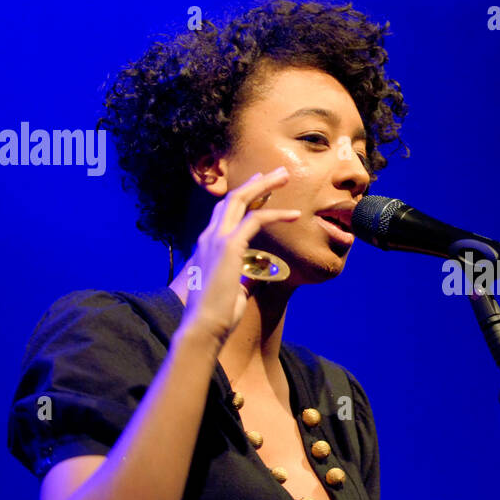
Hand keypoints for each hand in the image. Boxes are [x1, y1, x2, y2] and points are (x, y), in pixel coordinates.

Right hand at [180, 168, 299, 343]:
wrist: (203, 326)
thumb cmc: (218, 315)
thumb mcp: (234, 290)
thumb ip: (246, 276)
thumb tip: (261, 274)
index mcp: (206, 245)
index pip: (225, 211)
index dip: (244, 196)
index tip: (261, 186)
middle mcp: (208, 237)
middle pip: (232, 198)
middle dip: (255, 182)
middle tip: (277, 172)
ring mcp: (216, 239)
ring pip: (241, 199)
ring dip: (264, 185)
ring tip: (285, 176)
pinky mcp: (229, 246)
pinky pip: (256, 220)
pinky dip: (277, 215)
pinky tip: (295, 215)